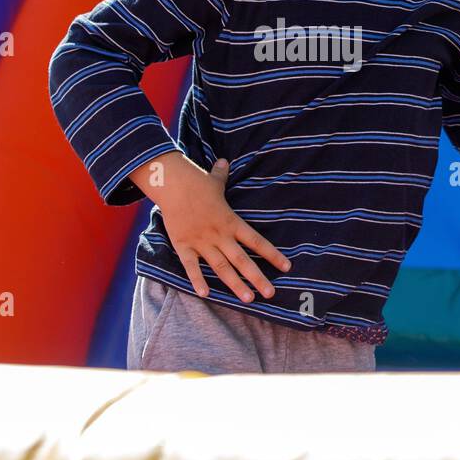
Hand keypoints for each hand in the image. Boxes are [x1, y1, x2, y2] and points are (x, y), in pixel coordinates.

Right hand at [145, 155, 290, 301]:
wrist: (173, 184)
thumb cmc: (195, 182)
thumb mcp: (213, 180)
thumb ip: (222, 175)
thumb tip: (224, 160)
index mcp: (231, 221)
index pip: (257, 241)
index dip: (272, 254)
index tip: (286, 267)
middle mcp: (220, 235)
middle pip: (242, 260)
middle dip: (257, 278)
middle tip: (270, 294)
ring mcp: (202, 242)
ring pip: (221, 267)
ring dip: (235, 284)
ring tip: (248, 299)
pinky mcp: (184, 245)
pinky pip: (191, 266)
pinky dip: (197, 280)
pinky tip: (205, 294)